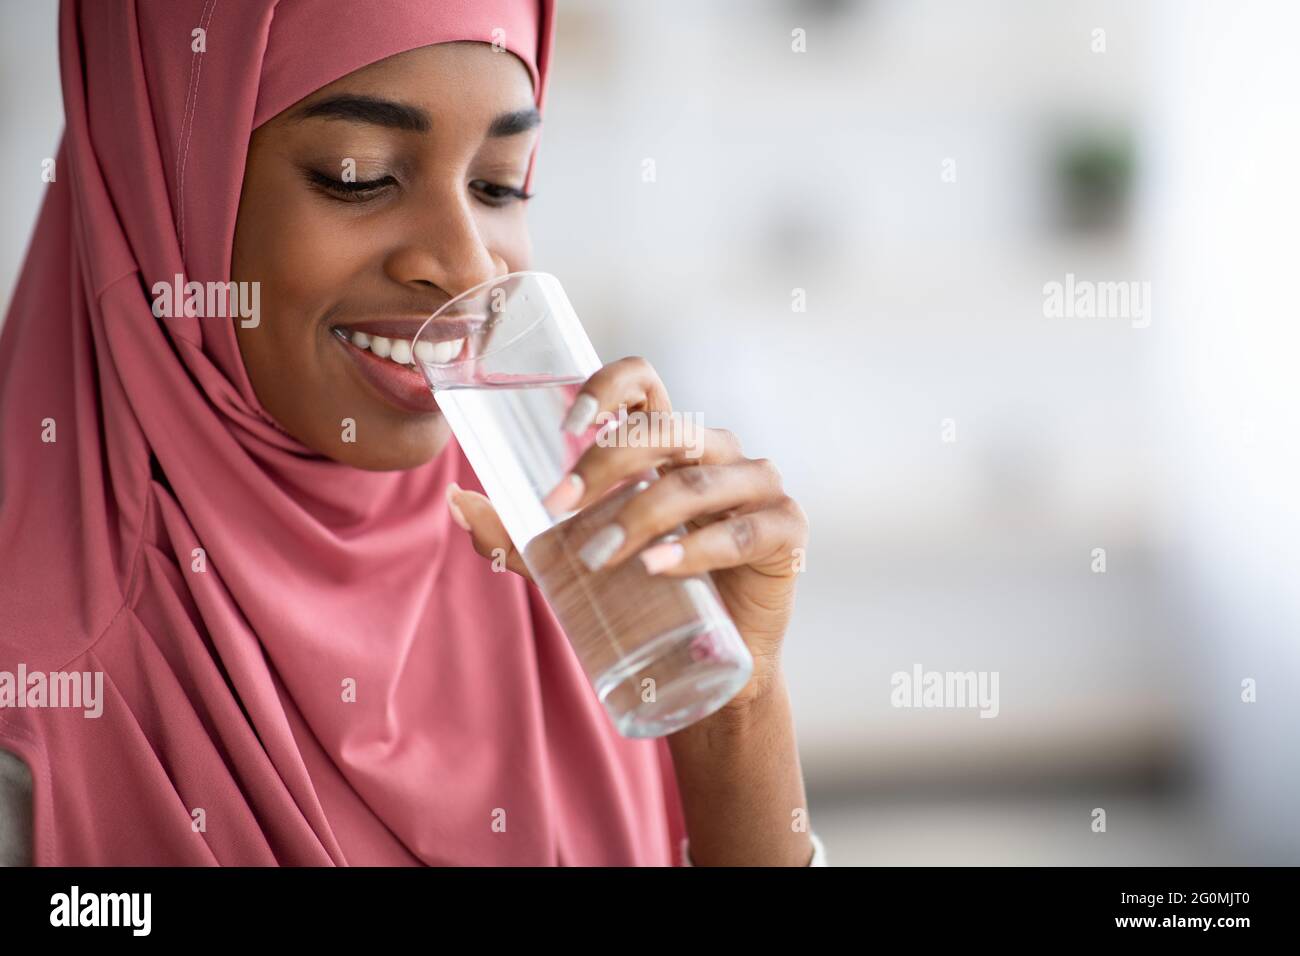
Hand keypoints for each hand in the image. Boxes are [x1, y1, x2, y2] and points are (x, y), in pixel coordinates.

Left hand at [445, 356, 808, 711]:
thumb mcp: (573, 562)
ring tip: (599, 557)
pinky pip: (744, 531)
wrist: (707, 669)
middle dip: (605, 464)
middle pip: (665, 429)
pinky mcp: (787, 530)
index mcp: (668, 443)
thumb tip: (457, 502)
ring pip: (696, 481)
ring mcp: (758, 486)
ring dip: (641, 514)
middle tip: (556, 508)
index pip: (645, 385)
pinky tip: (660, 567)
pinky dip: (699, 548)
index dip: (609, 386)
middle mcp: (716, 452)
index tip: (566, 421)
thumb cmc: (643, 596)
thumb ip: (520, 534)